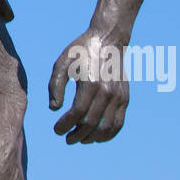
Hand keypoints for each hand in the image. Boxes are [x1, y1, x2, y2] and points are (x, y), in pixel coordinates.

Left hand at [48, 28, 129, 144]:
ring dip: (91, 138)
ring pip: (106, 128)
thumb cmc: (81, 51)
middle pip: (91, 124)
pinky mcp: (125, 98)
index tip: (56, 130)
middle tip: (66, 138)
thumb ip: (55, 86)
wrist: (109, 40)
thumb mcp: (63, 62)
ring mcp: (118, 96)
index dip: (65, 125)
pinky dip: (108, 135)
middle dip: (76, 135)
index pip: (77, 113)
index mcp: (90, 82)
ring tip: (79, 139)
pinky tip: (96, 138)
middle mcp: (107, 91)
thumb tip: (54, 109)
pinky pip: (118, 123)